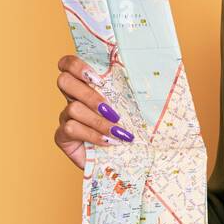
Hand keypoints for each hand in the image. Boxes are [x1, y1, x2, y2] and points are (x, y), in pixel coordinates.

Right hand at [53, 54, 133, 169]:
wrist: (123, 159)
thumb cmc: (131, 127)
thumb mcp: (134, 105)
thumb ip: (135, 88)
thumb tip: (161, 71)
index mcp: (87, 84)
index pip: (68, 64)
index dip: (77, 66)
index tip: (99, 79)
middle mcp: (72, 97)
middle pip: (64, 81)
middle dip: (89, 94)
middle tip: (109, 108)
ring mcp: (65, 117)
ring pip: (73, 108)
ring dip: (98, 121)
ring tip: (118, 131)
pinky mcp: (62, 136)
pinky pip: (71, 129)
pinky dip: (92, 135)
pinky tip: (108, 141)